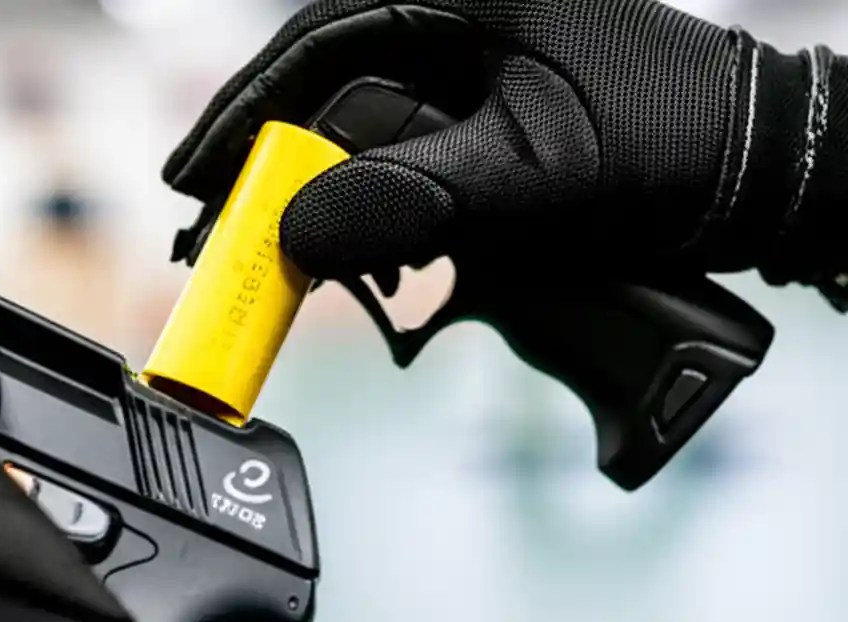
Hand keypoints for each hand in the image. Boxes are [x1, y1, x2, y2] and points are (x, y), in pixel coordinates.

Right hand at [164, 0, 847, 304]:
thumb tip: (296, 233)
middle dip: (275, 171)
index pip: (314, 45)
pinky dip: (385, 209)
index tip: (189, 181)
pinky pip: (410, 155)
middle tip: (224, 237)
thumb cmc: (667, 143)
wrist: (764, 170)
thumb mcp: (534, 170)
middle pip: (326, 89)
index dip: (240, 117)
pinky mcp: (493, 111)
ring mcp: (475, 65)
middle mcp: (457, 17)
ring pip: (363, 129)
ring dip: (330, 200)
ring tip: (311, 265)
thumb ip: (412, 195)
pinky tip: (387, 260)